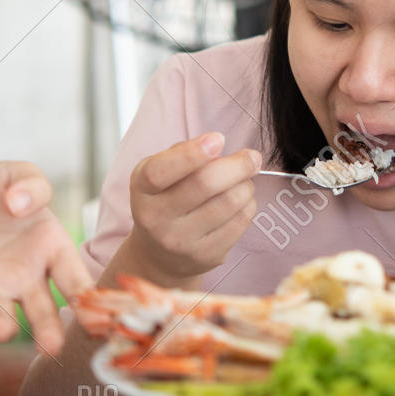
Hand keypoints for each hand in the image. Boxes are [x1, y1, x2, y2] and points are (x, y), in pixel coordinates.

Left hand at [0, 163, 91, 356]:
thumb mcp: (14, 174)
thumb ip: (32, 183)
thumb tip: (22, 205)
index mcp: (50, 248)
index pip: (75, 278)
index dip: (88, 298)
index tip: (97, 314)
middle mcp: (27, 277)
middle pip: (44, 310)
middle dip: (50, 330)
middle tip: (54, 347)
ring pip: (5, 316)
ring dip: (6, 327)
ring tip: (5, 332)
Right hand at [125, 132, 261, 285]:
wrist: (160, 255)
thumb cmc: (164, 200)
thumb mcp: (159, 173)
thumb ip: (182, 154)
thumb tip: (219, 149)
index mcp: (142, 190)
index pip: (161, 171)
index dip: (192, 153)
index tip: (218, 138)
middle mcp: (156, 219)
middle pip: (205, 184)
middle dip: (238, 165)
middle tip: (252, 156)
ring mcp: (181, 241)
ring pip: (230, 202)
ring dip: (246, 185)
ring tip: (244, 180)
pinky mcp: (207, 256)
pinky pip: (241, 222)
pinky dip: (249, 204)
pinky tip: (242, 201)